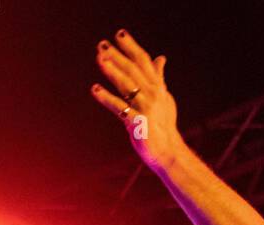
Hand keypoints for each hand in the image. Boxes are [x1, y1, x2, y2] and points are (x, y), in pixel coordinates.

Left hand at [91, 30, 183, 171]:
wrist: (168, 150)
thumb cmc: (164, 124)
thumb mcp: (164, 97)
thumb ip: (159, 77)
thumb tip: (160, 58)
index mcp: (157, 86)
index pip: (143, 61)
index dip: (131, 46)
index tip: (120, 34)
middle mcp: (152, 94)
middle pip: (133, 70)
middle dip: (117, 56)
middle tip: (102, 45)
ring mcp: (145, 108)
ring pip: (127, 85)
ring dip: (112, 71)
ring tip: (99, 60)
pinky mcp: (137, 123)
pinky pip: (120, 108)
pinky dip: (107, 98)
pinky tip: (95, 89)